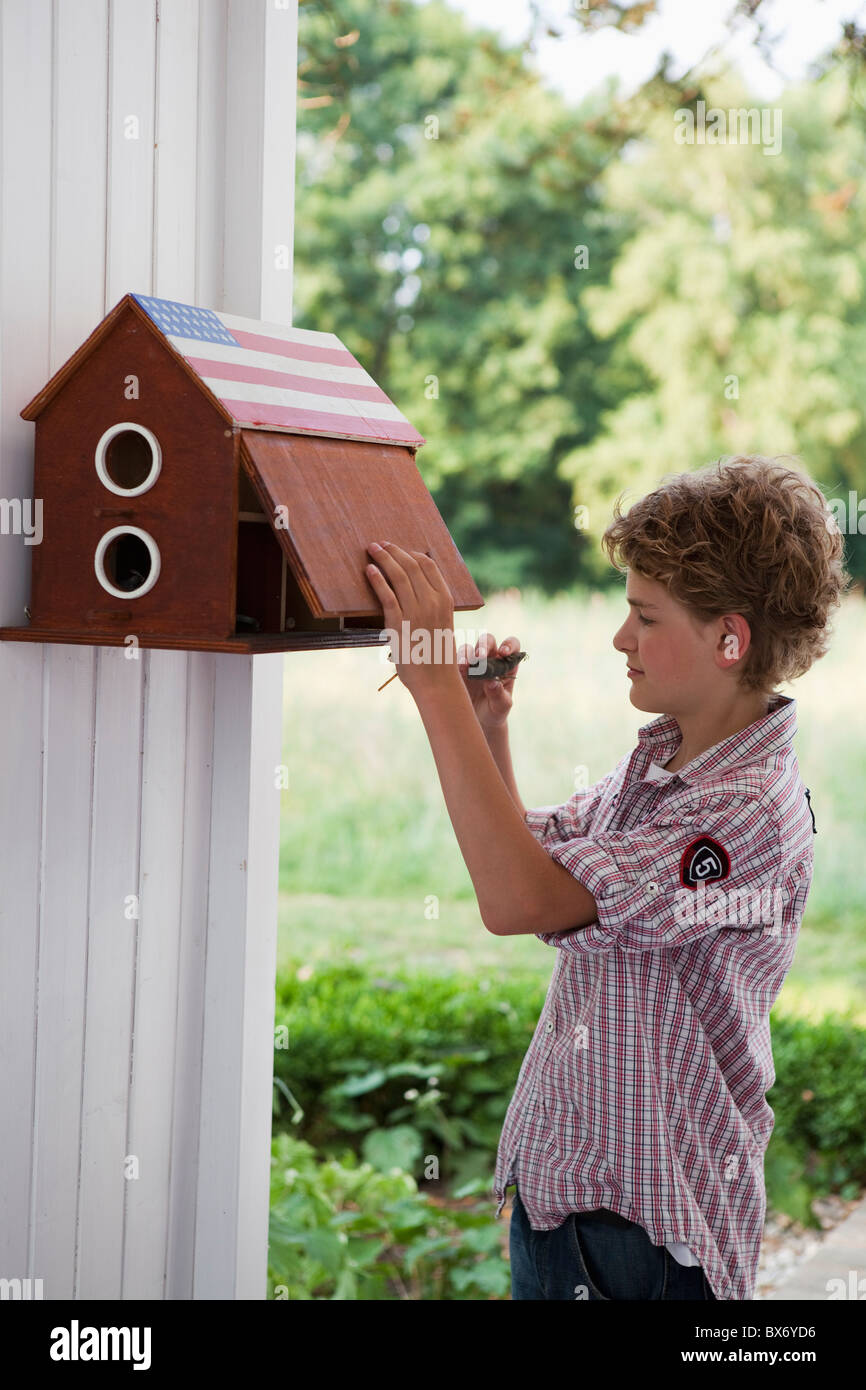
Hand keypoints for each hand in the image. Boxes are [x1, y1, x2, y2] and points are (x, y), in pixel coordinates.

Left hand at [365, 541, 458, 697]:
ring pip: (398, 575)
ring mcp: (416, 611)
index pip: (428, 565)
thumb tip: (416, 595)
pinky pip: (386, 594)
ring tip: (372, 550)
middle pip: (411, 565)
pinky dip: (377, 579)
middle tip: (380, 545)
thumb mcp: (441, 625)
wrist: (436, 680)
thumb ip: (431, 607)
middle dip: (394, 551)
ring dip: (383, 558)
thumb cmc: (436, 655)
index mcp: (445, 600)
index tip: (399, 550)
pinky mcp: (399, 622)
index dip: (411, 553)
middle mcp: (432, 601)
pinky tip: (369, 570)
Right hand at [457, 633, 521, 729]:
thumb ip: (499, 695)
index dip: (509, 645)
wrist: (477, 721)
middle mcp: (489, 659)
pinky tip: (454, 670)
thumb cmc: (494, 712)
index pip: (512, 646)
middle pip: (488, 641)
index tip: (504, 653)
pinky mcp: (456, 670)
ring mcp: (472, 663)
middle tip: (481, 657)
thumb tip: (492, 682)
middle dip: (484, 646)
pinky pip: (453, 660)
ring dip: (466, 654)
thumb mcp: (501, 707)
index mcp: (506, 665)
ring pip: (468, 648)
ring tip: (465, 665)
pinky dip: (453, 662)